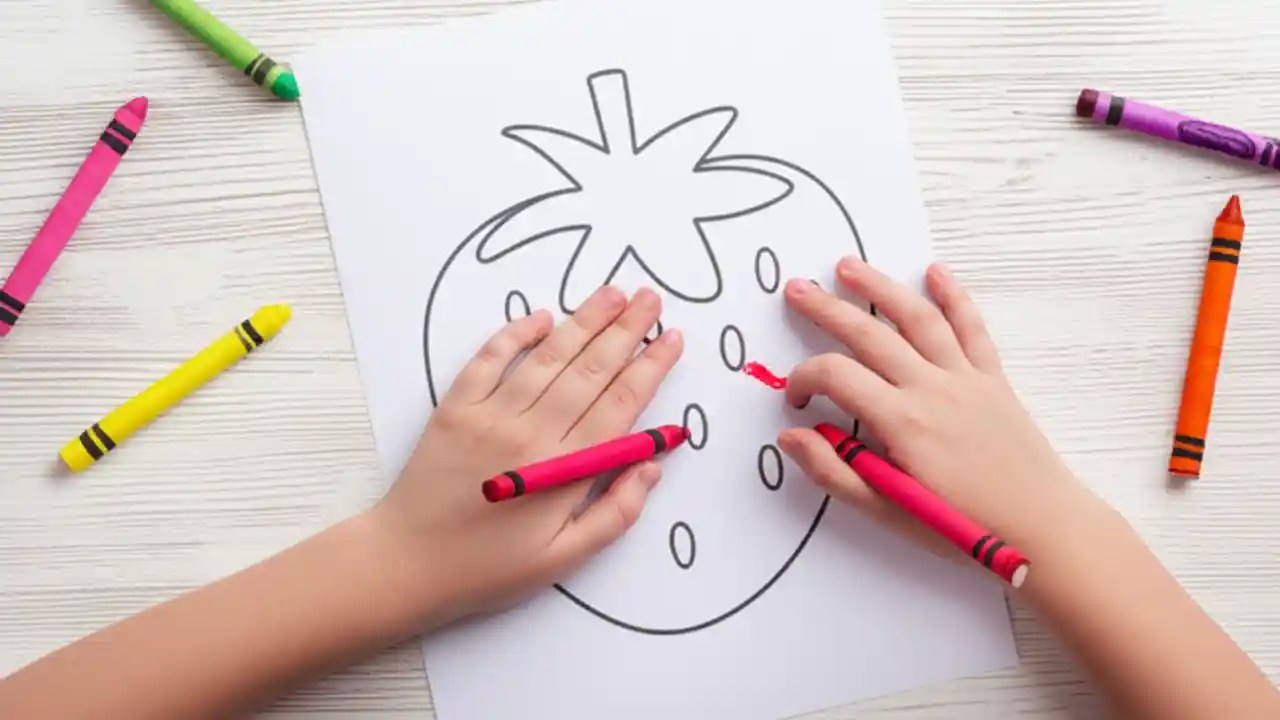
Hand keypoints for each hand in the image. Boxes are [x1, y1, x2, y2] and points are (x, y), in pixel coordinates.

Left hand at [369, 285, 682, 627]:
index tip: (673, 339)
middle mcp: (530, 433)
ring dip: (584, 322)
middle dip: (626, 331)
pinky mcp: (455, 408)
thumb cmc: (489, 568)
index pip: (621, 404)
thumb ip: (616, 513)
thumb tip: (651, 464)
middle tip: (651, 299)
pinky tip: (542, 317)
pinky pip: (489, 360)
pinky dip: (516, 334)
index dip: (651, 368)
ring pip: (549, 358)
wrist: (406, 564)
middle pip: (591, 371)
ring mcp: (490, 415)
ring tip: (612, 293)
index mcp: (564, 470)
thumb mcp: (565, 559)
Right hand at [777, 257, 1093, 555]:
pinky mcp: (992, 379)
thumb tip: (792, 436)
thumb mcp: (888, 511)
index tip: (797, 399)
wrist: (1042, 528)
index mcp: (901, 422)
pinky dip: (954, 295)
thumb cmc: (964, 527)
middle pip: (869, 333)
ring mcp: (965, 378)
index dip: (804, 379)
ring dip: (881, 286)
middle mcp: (931, 388)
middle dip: (826, 309)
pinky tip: (936, 273)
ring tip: (849, 267)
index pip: (836, 376)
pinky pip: (971, 327)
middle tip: (797, 290)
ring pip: (917, 318)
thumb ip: (834, 472)